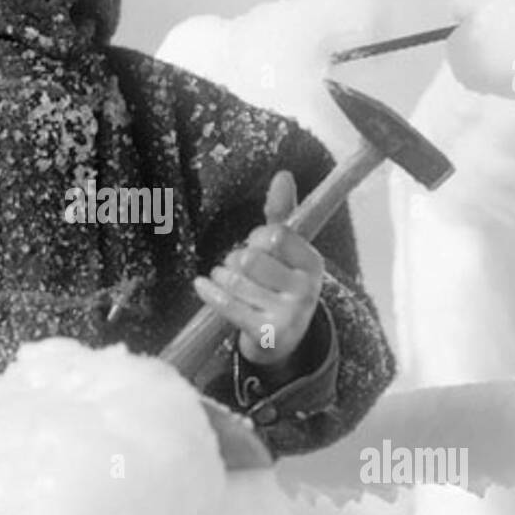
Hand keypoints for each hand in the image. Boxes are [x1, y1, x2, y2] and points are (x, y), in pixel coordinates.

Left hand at [192, 171, 322, 372]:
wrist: (283, 340)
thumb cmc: (279, 284)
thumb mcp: (287, 250)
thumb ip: (282, 212)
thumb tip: (283, 174)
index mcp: (313, 263)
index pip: (276, 235)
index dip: (257, 237)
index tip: (256, 244)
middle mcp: (306, 289)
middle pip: (252, 258)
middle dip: (236, 258)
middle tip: (239, 267)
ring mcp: (289, 314)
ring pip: (237, 280)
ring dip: (222, 276)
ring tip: (224, 277)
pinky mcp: (267, 333)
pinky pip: (227, 305)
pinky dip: (209, 292)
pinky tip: (201, 284)